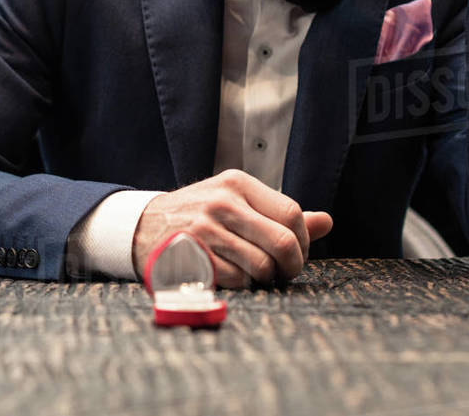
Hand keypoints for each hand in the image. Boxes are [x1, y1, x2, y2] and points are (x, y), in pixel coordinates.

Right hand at [132, 170, 333, 288]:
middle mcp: (221, 203)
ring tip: (259, 274)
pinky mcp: (192, 257)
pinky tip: (235, 277)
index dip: (303, 240)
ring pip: (262, 266)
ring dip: (267, 278)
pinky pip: (237, 281)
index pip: (292, 213)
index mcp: (237, 183)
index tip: (297, 251)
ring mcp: (205, 231)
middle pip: (282, 242)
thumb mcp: (235, 201)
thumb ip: (279, 212)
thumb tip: (326, 221)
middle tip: (286, 272)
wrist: (141, 226)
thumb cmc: (198, 214)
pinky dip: (243, 285)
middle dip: (292, 265)